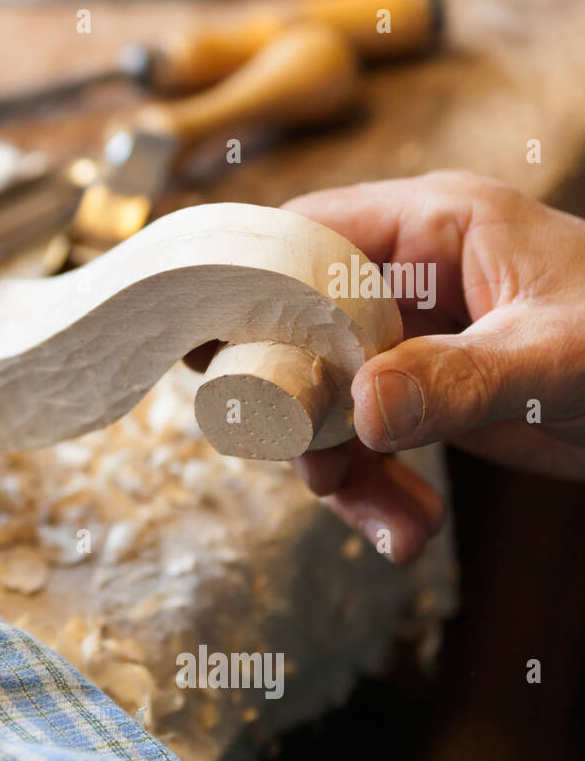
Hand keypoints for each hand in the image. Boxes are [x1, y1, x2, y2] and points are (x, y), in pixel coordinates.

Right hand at [280, 170, 584, 562]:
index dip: (246, 283)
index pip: (306, 232)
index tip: (210, 348)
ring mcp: (410, 341)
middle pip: (295, 329)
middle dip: (297, 412)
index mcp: (435, 227)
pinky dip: (374, 494)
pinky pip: (363, 443)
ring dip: (340, 472)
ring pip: (324, 401)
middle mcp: (409, 278)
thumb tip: (364, 411)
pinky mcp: (421, 397)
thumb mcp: (560, 359)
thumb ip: (458, 378)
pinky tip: (407, 533)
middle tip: (314, 469)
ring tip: (392, 526)